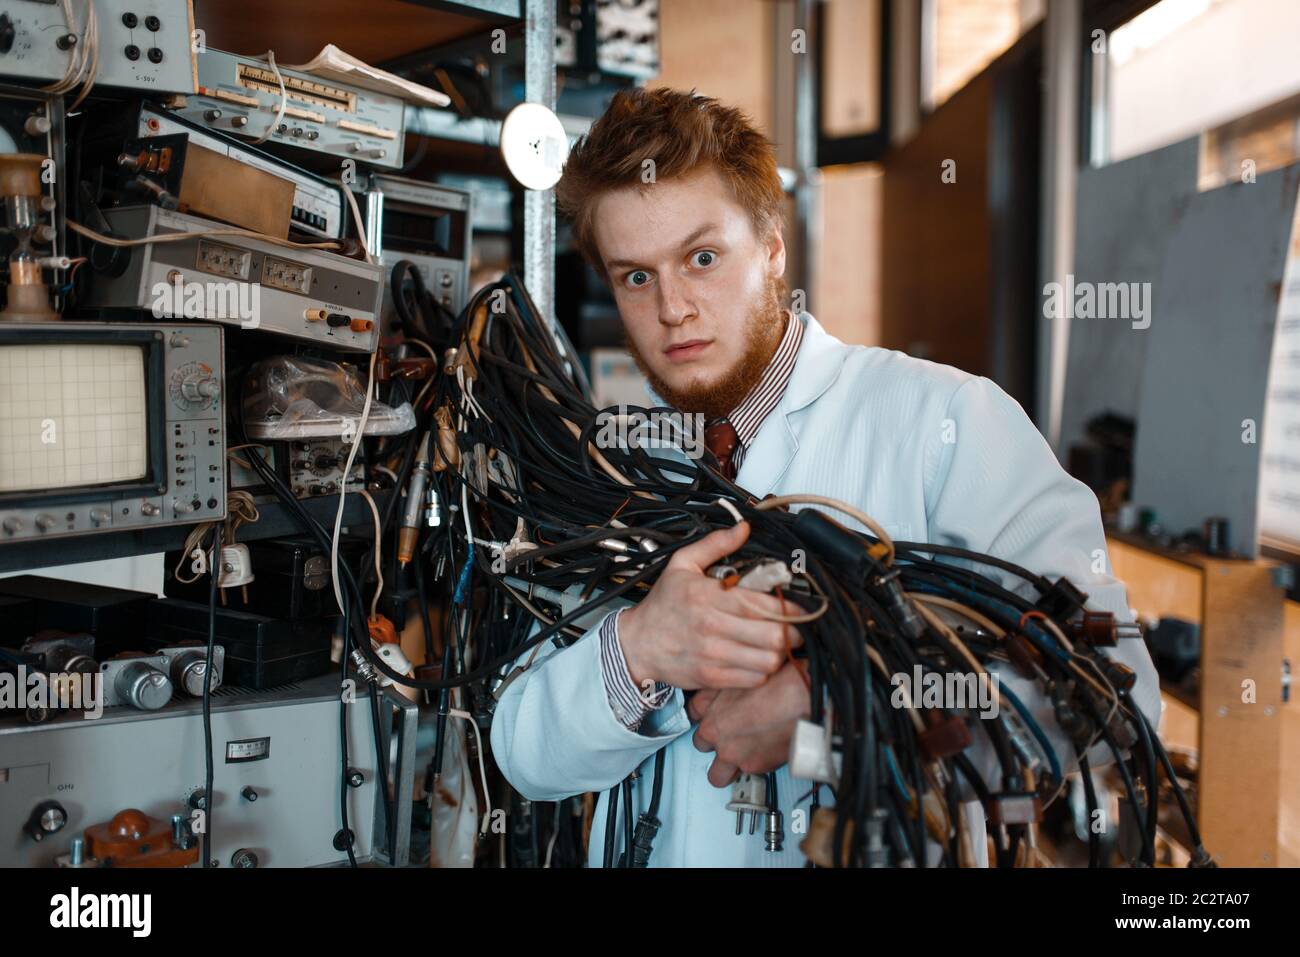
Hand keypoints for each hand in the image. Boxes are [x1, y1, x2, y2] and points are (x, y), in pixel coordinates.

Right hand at [618, 521, 796, 691]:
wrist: (636, 644)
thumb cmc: (662, 606)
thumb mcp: (682, 565)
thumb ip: (716, 544)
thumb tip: (744, 529)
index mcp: (708, 596)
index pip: (765, 605)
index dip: (791, 608)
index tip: (801, 607)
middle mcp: (712, 627)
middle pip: (774, 637)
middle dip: (793, 633)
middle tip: (795, 627)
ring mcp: (712, 656)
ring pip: (767, 661)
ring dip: (779, 652)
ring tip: (777, 642)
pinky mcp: (712, 678)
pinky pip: (753, 679)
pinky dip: (762, 671)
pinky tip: (758, 658)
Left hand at [688, 660, 810, 786]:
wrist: (806, 698)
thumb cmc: (781, 680)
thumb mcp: (745, 673)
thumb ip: (728, 685)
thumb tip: (729, 685)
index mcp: (710, 706)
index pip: (692, 714)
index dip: (704, 713)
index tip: (712, 714)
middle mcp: (716, 733)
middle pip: (700, 744)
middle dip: (715, 741)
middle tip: (732, 734)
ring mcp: (733, 753)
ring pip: (716, 774)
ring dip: (726, 768)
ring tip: (742, 757)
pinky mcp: (754, 767)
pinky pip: (746, 774)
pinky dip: (755, 766)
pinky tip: (766, 751)